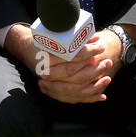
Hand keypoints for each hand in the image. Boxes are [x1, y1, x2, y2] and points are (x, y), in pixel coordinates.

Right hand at [4, 25, 120, 103]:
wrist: (27, 50)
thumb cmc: (45, 41)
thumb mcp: (56, 37)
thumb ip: (73, 38)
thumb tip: (95, 38)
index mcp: (46, 58)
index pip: (70, 58)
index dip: (86, 53)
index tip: (99, 48)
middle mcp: (46, 73)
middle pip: (74, 76)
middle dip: (94, 70)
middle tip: (107, 62)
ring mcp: (50, 86)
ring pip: (76, 90)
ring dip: (95, 86)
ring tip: (108, 77)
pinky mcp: (57, 93)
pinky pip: (75, 99)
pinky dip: (89, 98)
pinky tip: (102, 96)